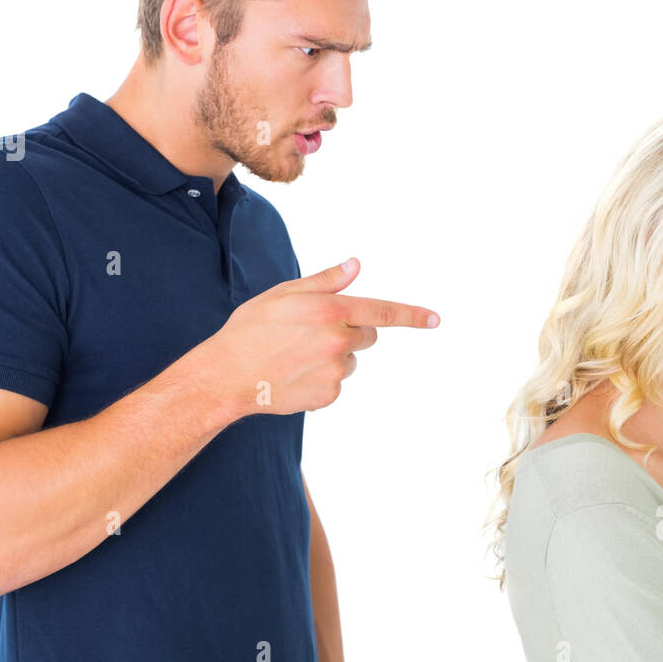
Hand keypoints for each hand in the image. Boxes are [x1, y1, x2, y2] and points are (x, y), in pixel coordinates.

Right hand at [207, 257, 438, 416]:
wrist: (226, 376)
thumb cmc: (250, 330)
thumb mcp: (284, 294)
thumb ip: (325, 282)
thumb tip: (355, 265)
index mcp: (331, 311)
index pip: (383, 312)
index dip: (413, 316)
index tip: (436, 319)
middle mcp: (338, 342)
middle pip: (367, 335)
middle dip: (350, 331)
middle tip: (313, 333)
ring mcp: (335, 372)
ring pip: (350, 360)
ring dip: (334, 356)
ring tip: (295, 355)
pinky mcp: (328, 396)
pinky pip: (336, 383)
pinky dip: (321, 379)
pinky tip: (294, 374)